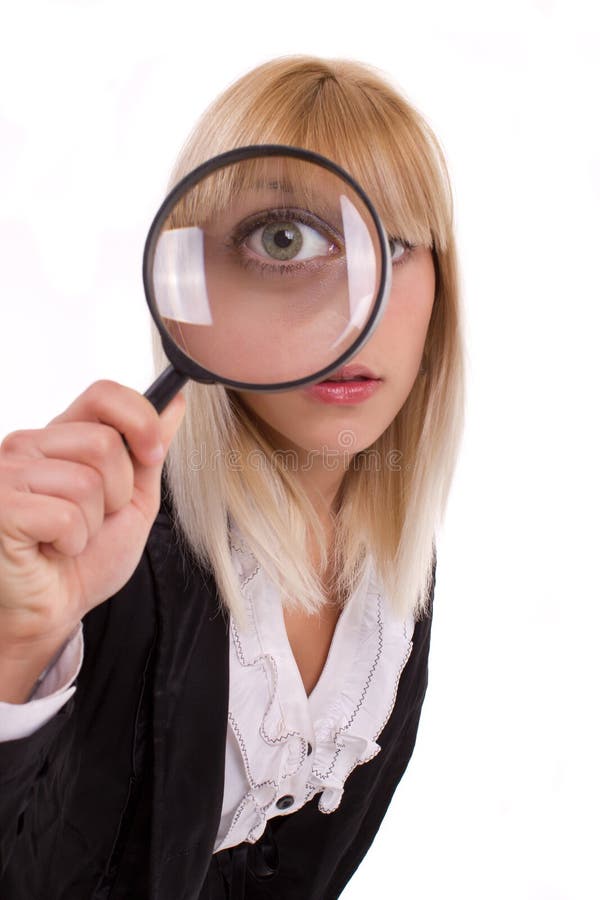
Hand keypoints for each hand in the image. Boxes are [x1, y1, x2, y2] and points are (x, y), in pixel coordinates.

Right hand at [0, 380, 184, 653]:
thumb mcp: (133, 499)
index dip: (139, 420)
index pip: (103, 394)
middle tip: (92, 519)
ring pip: (87, 482)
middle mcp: (27, 445)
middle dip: (117, 493)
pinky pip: (64, 515)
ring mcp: (6, 473)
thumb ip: (148, 451)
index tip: (152, 453)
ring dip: (92, 523)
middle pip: (104, 443)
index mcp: (60, 437)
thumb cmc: (85, 559)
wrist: (52, 611)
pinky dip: (71, 542)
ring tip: (68, 538)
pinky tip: (51, 550)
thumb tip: (175, 402)